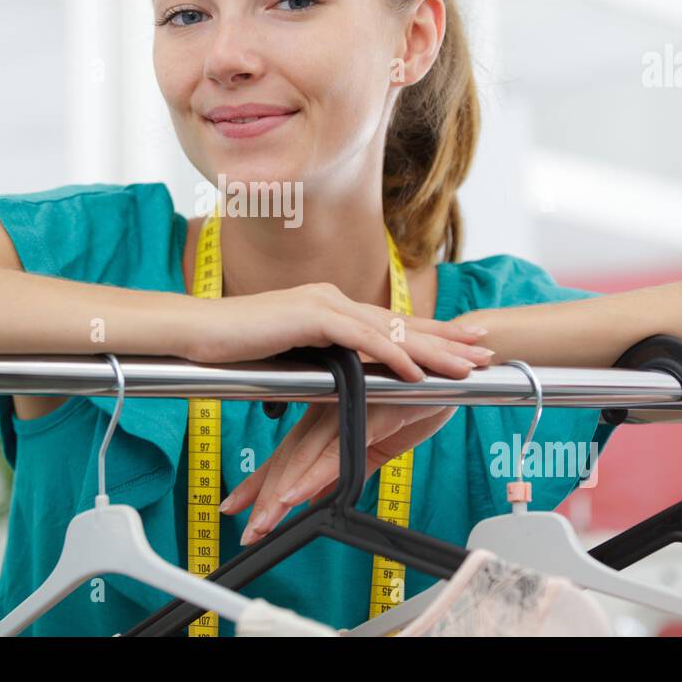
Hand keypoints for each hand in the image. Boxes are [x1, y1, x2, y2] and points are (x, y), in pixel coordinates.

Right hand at [180, 281, 491, 383]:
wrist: (196, 332)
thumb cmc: (232, 348)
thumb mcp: (287, 356)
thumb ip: (317, 363)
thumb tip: (339, 383)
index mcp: (328, 305)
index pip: (389, 324)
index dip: (429, 335)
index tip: (462, 346)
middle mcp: (332, 297)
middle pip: (401, 323)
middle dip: (447, 339)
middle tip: (485, 350)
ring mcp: (323, 303)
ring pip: (391, 332)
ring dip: (433, 351)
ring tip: (467, 367)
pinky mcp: (311, 316)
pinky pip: (362, 342)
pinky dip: (392, 358)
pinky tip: (417, 374)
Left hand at [219, 352, 487, 545]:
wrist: (455, 366)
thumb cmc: (420, 392)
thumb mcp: (381, 440)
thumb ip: (351, 467)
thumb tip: (322, 496)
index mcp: (329, 415)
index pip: (289, 453)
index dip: (262, 481)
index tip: (235, 505)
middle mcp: (332, 411)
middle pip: (290, 459)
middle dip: (263, 496)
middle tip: (243, 526)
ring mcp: (350, 412)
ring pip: (307, 458)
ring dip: (282, 493)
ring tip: (262, 522)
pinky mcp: (373, 415)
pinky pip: (340, 451)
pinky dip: (316, 475)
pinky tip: (296, 495)